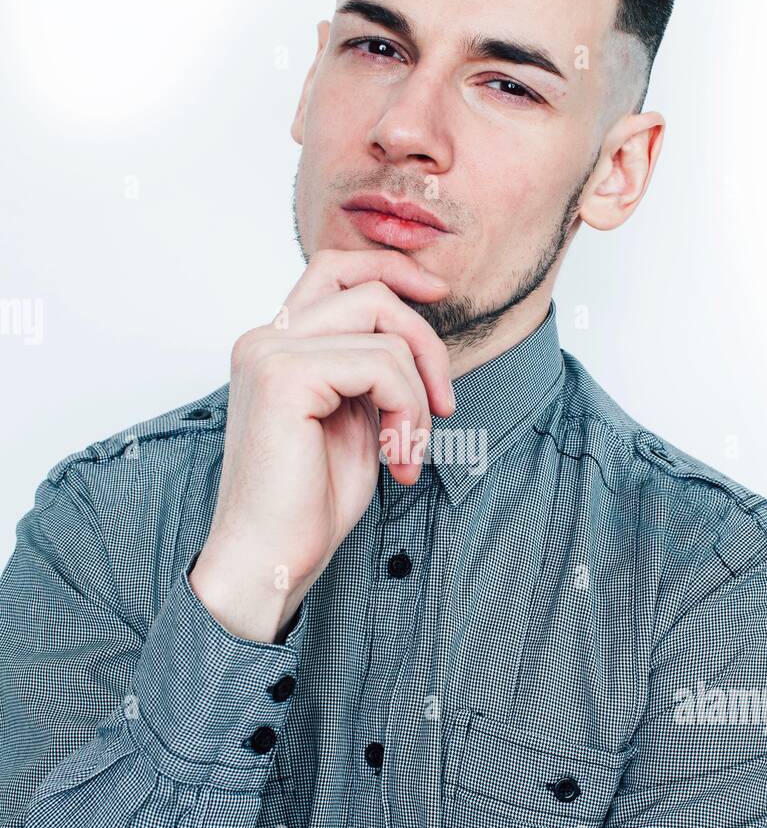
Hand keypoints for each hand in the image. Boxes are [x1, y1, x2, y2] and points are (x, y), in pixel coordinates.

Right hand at [189, 248, 453, 641]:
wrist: (268, 560)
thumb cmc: (308, 504)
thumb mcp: (353, 420)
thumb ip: (369, 371)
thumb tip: (414, 336)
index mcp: (273, 345)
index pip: (335, 268)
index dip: (391, 268)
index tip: (439, 293)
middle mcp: (263, 338)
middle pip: (369, 291)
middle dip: (426, 343)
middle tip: (442, 407)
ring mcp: (269, 353)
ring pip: (385, 332)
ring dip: (416, 396)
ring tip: (408, 450)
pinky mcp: (285, 376)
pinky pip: (382, 366)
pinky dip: (406, 412)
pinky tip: (397, 458)